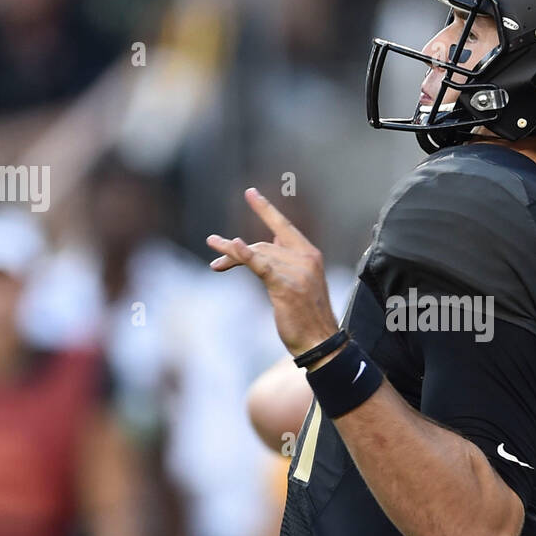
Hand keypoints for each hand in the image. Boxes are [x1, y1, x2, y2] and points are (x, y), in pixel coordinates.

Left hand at [207, 188, 338, 357]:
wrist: (319, 342)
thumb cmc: (306, 315)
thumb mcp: (299, 281)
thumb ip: (286, 260)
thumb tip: (269, 240)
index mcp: (310, 254)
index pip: (283, 226)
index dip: (265, 209)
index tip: (250, 193)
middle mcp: (306, 258)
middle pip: (263, 245)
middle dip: (238, 252)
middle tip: (218, 264)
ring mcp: (297, 271)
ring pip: (257, 255)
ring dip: (232, 258)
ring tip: (216, 264)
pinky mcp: (285, 285)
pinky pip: (260, 265)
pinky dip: (244, 255)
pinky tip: (232, 246)